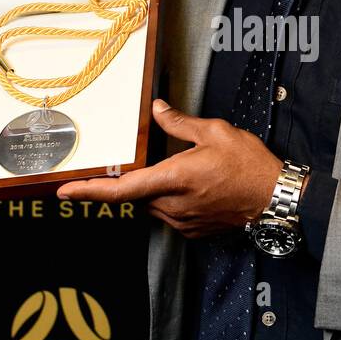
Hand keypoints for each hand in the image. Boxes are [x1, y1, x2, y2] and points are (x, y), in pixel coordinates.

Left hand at [56, 99, 284, 236]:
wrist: (276, 199)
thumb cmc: (249, 165)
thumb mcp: (215, 132)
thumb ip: (179, 123)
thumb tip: (156, 109)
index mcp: (173, 179)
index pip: (121, 190)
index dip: (89, 191)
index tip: (64, 191)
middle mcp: (172, 205)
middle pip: (136, 196)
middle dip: (135, 180)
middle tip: (150, 162)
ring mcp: (183, 222)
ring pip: (152, 205)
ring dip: (156, 189)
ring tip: (184, 172)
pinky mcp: (193, 231)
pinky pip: (170, 214)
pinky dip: (172, 200)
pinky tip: (195, 187)